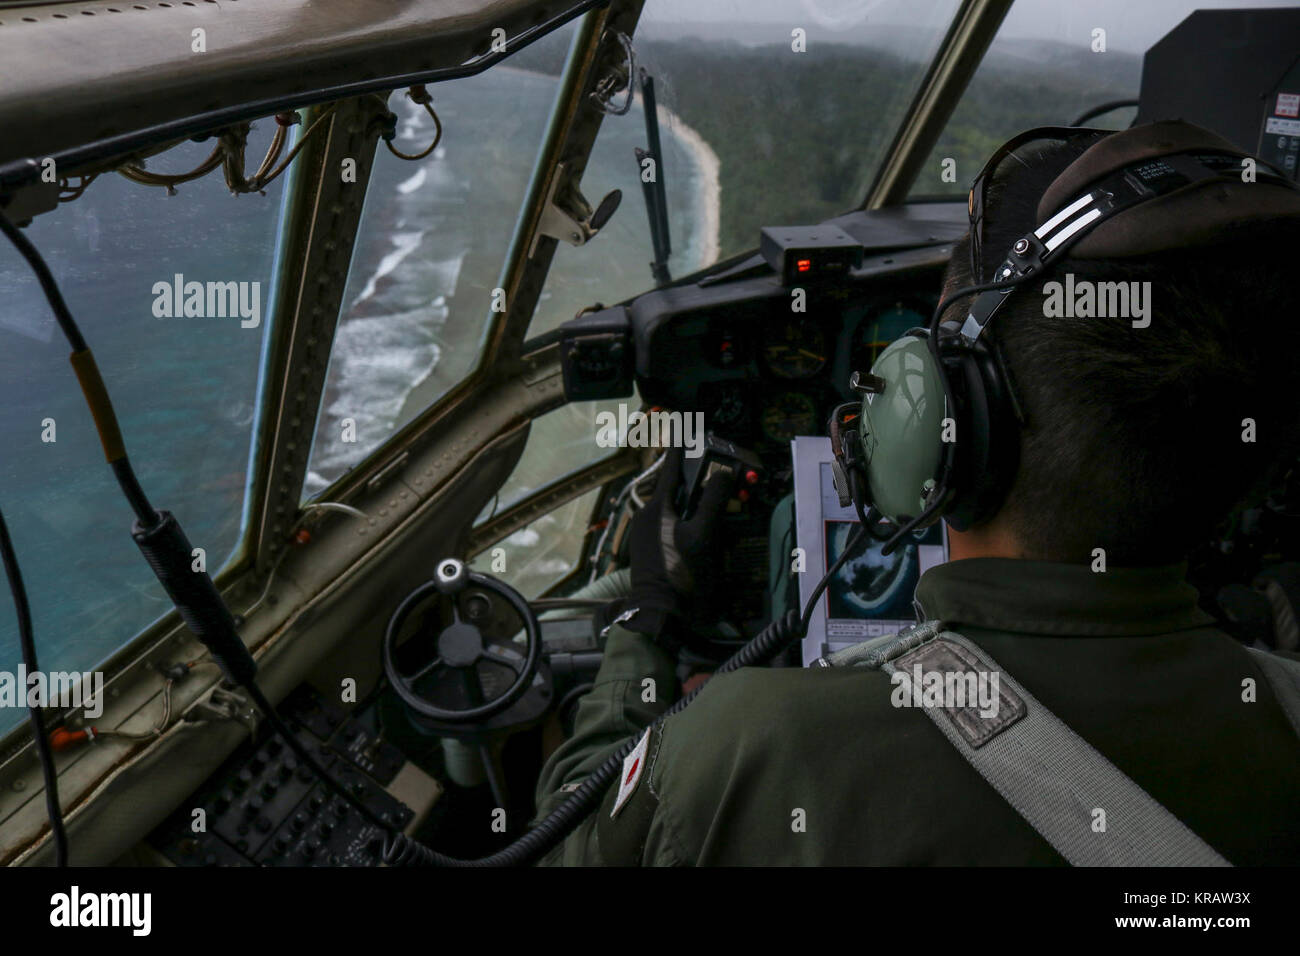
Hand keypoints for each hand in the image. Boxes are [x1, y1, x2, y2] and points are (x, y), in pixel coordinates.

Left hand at [623, 447, 732, 627]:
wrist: (660, 614)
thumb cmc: (680, 573)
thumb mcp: (702, 536)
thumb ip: (712, 502)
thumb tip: (722, 473)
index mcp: (656, 508)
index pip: (671, 469)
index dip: (680, 449)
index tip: (686, 430)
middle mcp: (648, 517)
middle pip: (673, 489)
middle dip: (693, 480)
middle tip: (713, 472)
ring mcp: (647, 535)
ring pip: (673, 508)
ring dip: (692, 503)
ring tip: (713, 500)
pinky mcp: (651, 550)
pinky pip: (671, 525)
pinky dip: (687, 520)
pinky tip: (703, 528)